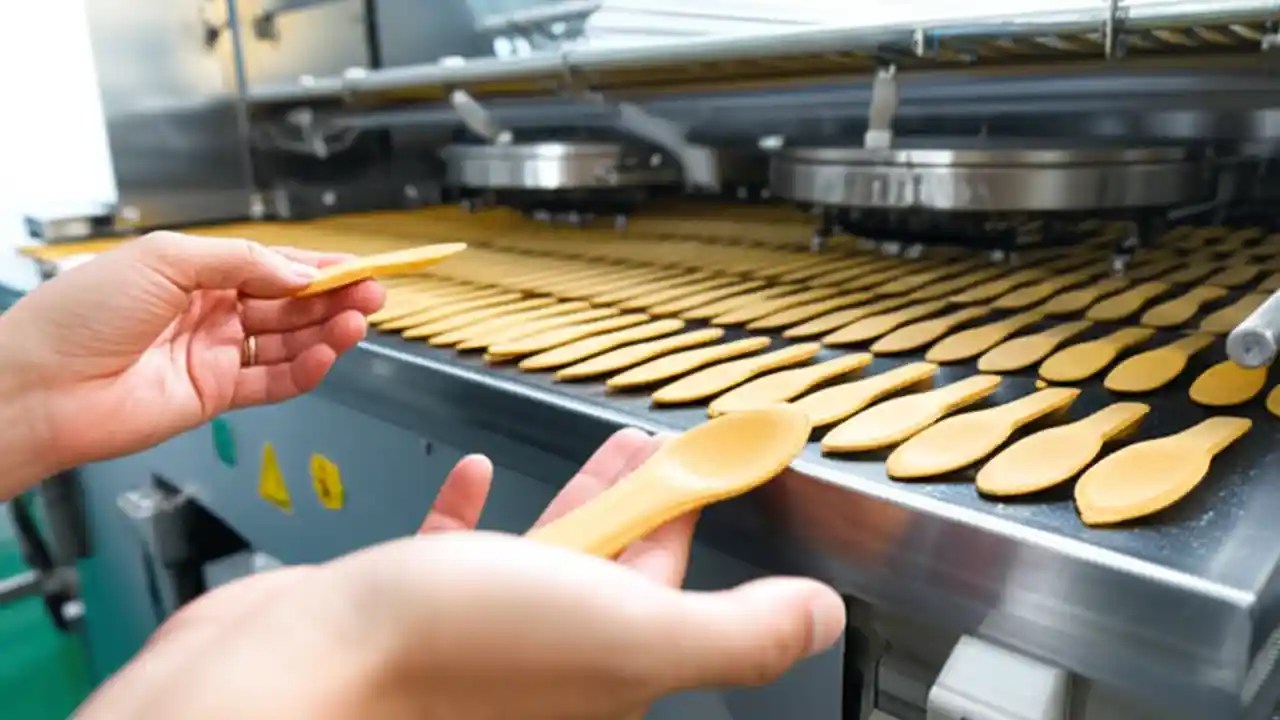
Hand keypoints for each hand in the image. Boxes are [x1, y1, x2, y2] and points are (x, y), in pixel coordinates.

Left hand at [0, 232, 383, 495]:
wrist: (41, 386)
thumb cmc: (81, 314)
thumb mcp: (166, 260)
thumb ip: (241, 263)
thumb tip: (298, 274)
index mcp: (195, 272)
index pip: (273, 265)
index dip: (319, 266)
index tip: (360, 266)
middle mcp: (208, 311)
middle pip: (288, 303)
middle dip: (334, 297)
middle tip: (373, 292)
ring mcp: (213, 354)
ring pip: (288, 341)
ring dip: (327, 331)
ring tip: (358, 321)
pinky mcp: (215, 396)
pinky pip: (273, 381)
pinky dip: (305, 369)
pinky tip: (328, 354)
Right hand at [77, 430, 844, 719]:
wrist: (297, 673)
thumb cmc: (445, 653)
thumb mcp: (628, 631)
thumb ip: (735, 631)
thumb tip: (823, 619)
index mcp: (605, 666)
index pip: (673, 586)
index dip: (695, 517)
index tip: (713, 466)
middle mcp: (543, 661)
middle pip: (612, 569)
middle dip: (641, 504)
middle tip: (656, 451)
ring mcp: (473, 640)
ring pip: (544, 558)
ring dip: (577, 503)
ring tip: (602, 455)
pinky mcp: (406, 617)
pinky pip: (452, 558)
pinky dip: (469, 517)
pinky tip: (469, 478)